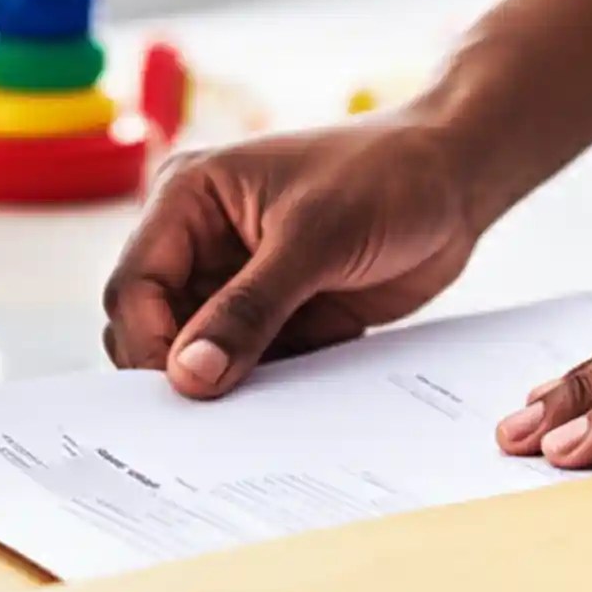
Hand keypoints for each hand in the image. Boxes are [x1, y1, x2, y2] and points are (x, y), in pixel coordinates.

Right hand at [103, 107, 485, 398]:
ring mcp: (237, 281)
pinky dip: (262, 388)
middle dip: (177, 368)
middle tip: (214, 415)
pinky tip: (288, 404)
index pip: (135, 285)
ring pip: (198, 352)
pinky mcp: (276, 314)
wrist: (456, 180)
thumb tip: (189, 374)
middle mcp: (201, 241)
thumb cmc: (385, 176)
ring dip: (222, 384)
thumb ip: (250, 309)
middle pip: (152, 325)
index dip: (149, 342)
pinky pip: (248, 364)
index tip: (184, 391)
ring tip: (256, 415)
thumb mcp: (315, 239)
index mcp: (188, 199)